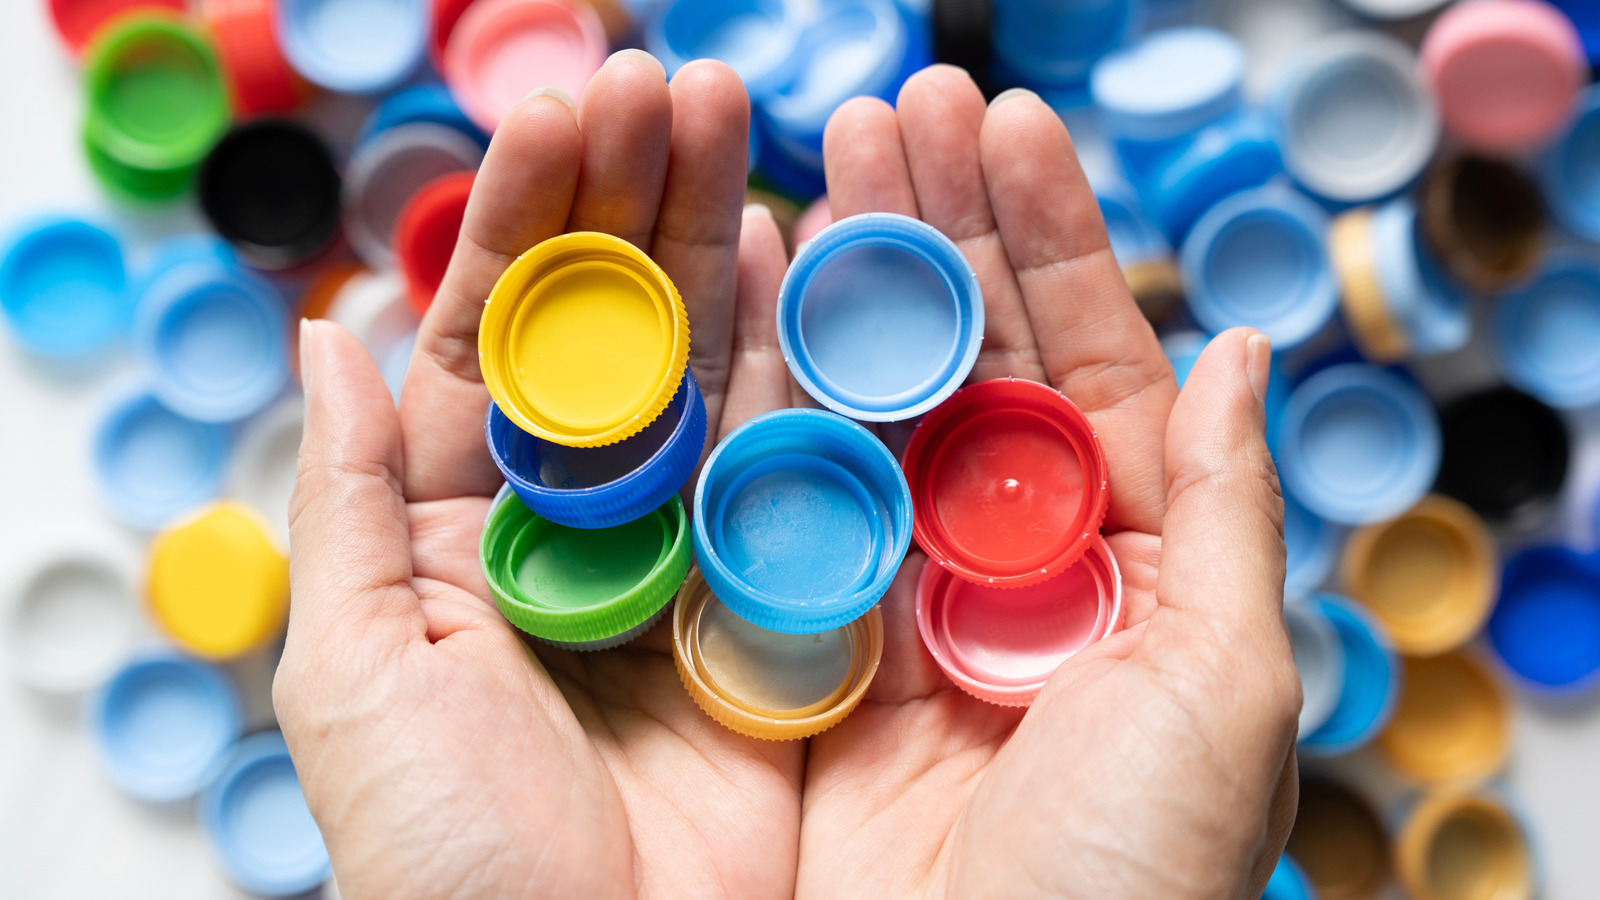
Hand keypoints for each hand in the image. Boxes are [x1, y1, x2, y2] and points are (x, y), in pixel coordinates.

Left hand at [275, 53, 809, 898]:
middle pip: (612, 331)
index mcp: (463, 527)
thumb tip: (317, 336)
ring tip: (741, 120)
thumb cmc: (446, 858)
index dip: (531, 222)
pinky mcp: (783, 602)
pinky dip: (802, 360)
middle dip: (637, 200)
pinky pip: (796, 460)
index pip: (495, 338)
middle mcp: (583, 525)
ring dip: (724, 244)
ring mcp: (691, 555)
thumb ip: (346, 501)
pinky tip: (799, 257)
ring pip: (708, 371)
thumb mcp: (355, 671)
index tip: (568, 108)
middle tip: (676, 79)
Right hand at [783, 67, 1300, 898]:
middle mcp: (1010, 571)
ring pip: (877, 409)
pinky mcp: (806, 652)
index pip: (1091, 369)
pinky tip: (762, 288)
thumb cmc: (1136, 872)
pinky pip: (791, 498)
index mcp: (1128, 566)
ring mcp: (901, 604)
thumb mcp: (1227, 681)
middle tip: (899, 103)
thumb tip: (1236, 345)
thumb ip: (1223, 508)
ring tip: (832, 149)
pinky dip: (774, 393)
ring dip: (857, 281)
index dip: (1052, 242)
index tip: (1006, 122)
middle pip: (974, 366)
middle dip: (941, 230)